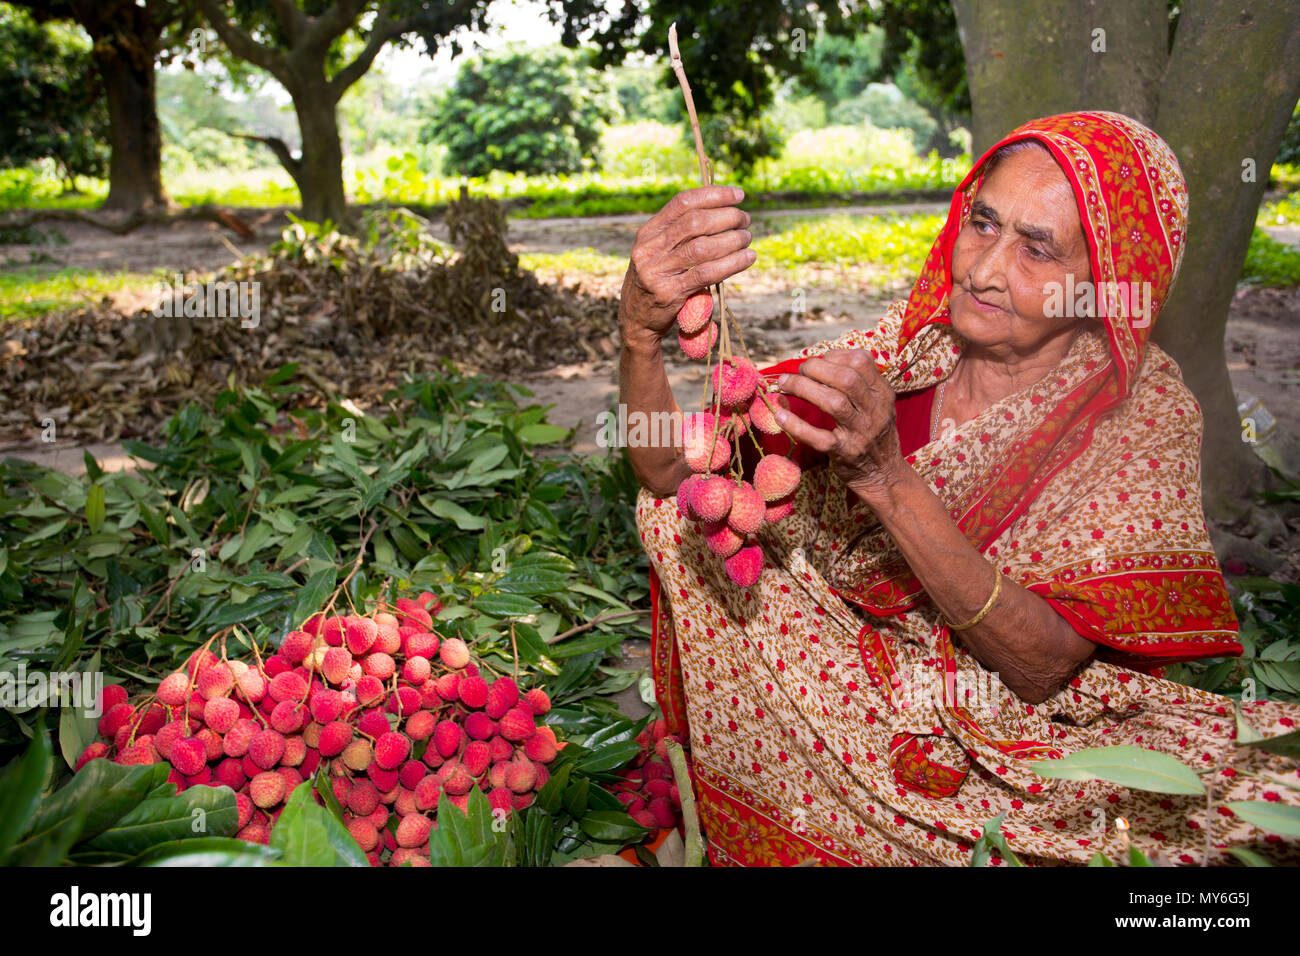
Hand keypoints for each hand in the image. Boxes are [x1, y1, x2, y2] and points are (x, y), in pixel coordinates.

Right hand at [619, 185, 755, 347]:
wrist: (635, 321)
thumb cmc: (656, 282)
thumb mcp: (657, 253)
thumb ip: (679, 234)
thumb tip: (721, 211)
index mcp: (647, 233)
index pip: (682, 203)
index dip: (713, 194)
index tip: (738, 195)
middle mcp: (649, 249)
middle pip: (695, 222)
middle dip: (727, 216)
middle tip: (745, 220)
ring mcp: (657, 272)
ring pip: (702, 247)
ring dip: (732, 239)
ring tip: (747, 238)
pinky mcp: (670, 293)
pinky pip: (707, 274)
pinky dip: (732, 263)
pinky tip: (747, 258)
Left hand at [774, 349, 906, 499]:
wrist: (883, 474)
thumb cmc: (873, 432)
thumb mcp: (876, 404)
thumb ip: (857, 383)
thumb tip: (819, 361)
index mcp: (882, 393)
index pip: (862, 361)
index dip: (834, 355)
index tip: (818, 361)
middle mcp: (874, 410)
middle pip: (847, 378)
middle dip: (816, 368)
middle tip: (798, 372)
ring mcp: (860, 432)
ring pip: (834, 403)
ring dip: (803, 389)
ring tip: (784, 385)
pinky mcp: (845, 452)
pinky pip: (819, 438)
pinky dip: (797, 425)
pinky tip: (780, 416)